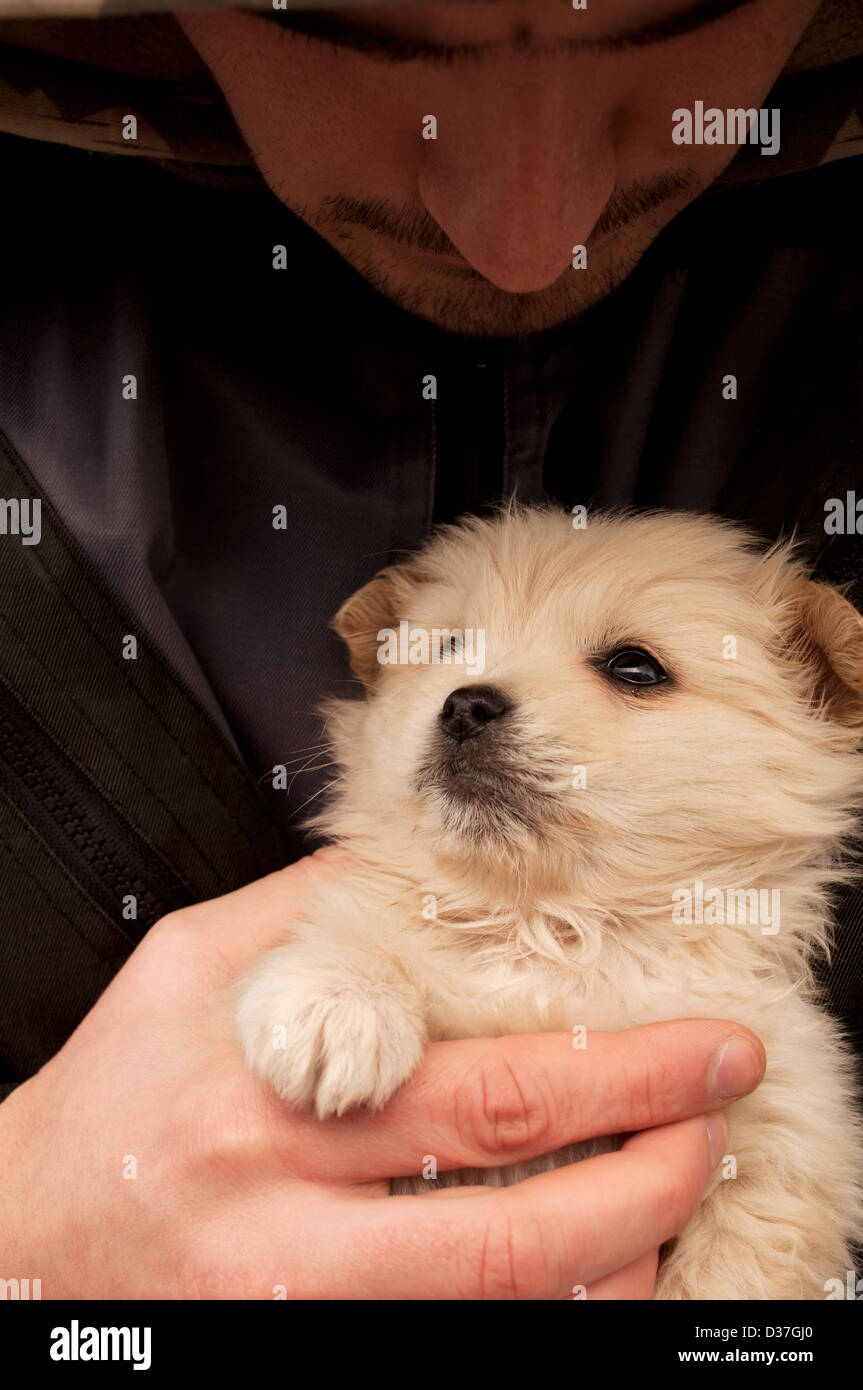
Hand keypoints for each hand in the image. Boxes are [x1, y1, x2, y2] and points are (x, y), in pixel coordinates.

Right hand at [0, 853, 764, 1298]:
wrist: (24, 1239)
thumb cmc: (112, 1096)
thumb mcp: (191, 970)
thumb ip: (312, 914)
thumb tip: (423, 866)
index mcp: (270, 1103)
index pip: (479, 1099)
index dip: (614, 1079)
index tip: (702, 1045)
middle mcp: (292, 1227)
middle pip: (515, 1226)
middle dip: (651, 1171)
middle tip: (724, 1120)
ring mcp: (305, 1311)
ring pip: (502, 1314)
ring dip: (617, 1259)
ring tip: (679, 1190)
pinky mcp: (311, 1348)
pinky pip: (455, 1348)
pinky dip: (547, 1312)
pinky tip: (598, 1265)